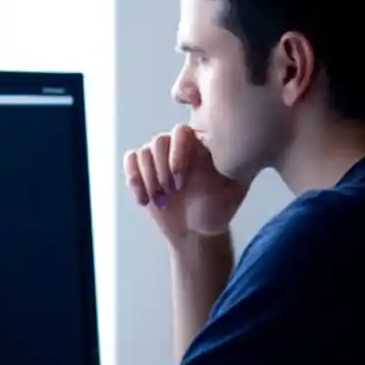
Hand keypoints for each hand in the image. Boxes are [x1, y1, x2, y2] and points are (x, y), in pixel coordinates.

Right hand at [123, 124, 247, 246]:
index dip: (176, 154)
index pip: (182, 132)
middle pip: (158, 141)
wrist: (195, 231)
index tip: (181, 183)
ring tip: (160, 203)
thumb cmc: (217, 211)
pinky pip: (130, 161)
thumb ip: (233, 169)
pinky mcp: (143, 170)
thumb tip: (234, 148)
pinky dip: (134, 181)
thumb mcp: (233, 192)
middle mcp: (178, 147)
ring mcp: (158, 157)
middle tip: (171, 194)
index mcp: (201, 145)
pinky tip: (144, 201)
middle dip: (160, 171)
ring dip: (148, 181)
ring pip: (142, 153)